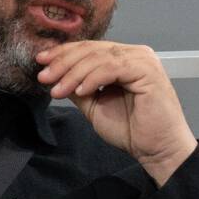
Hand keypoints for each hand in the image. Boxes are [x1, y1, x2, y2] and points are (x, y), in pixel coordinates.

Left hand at [35, 41, 197, 185]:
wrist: (157, 150)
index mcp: (126, 58)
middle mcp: (136, 54)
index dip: (64, 54)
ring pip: (99, 57)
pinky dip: (92, 78)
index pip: (90, 49)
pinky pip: (111, 68)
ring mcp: (143, 60)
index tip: (41, 64)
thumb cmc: (133, 130)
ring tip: (58, 90)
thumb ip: (79, 87)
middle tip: (44, 77)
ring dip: (73, 73)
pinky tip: (80, 91)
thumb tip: (55, 75)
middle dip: (63, 63)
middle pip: (92, 50)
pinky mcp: (147, 71)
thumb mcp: (95, 105)